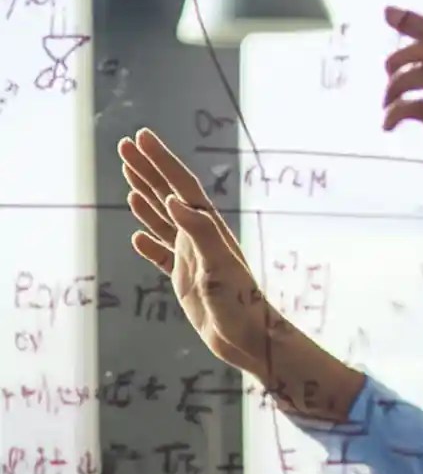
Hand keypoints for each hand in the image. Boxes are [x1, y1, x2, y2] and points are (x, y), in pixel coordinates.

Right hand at [118, 128, 364, 421]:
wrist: (248, 337)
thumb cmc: (238, 302)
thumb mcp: (218, 265)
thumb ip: (198, 232)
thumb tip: (173, 200)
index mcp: (207, 227)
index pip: (179, 185)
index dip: (160, 160)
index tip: (139, 136)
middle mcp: (200, 236)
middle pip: (168, 194)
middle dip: (147, 169)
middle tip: (124, 145)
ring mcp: (192, 256)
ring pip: (162, 220)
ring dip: (145, 197)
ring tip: (128, 177)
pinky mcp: (187, 279)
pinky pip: (163, 255)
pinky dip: (148, 244)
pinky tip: (137, 239)